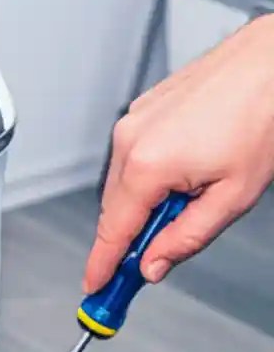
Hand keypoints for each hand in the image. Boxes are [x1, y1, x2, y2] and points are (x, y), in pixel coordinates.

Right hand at [85, 15, 273, 292]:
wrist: (272, 63)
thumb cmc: (263, 115)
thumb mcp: (234, 196)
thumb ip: (187, 237)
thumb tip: (155, 263)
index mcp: (147, 166)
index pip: (113, 232)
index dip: (102, 266)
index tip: (95, 288)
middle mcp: (129, 141)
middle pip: (116, 210)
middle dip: (131, 237)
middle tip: (147, 263)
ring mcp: (133, 121)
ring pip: (126, 183)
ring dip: (147, 202)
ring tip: (195, 195)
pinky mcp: (142, 110)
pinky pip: (134, 157)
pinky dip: (151, 175)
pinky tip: (190, 169)